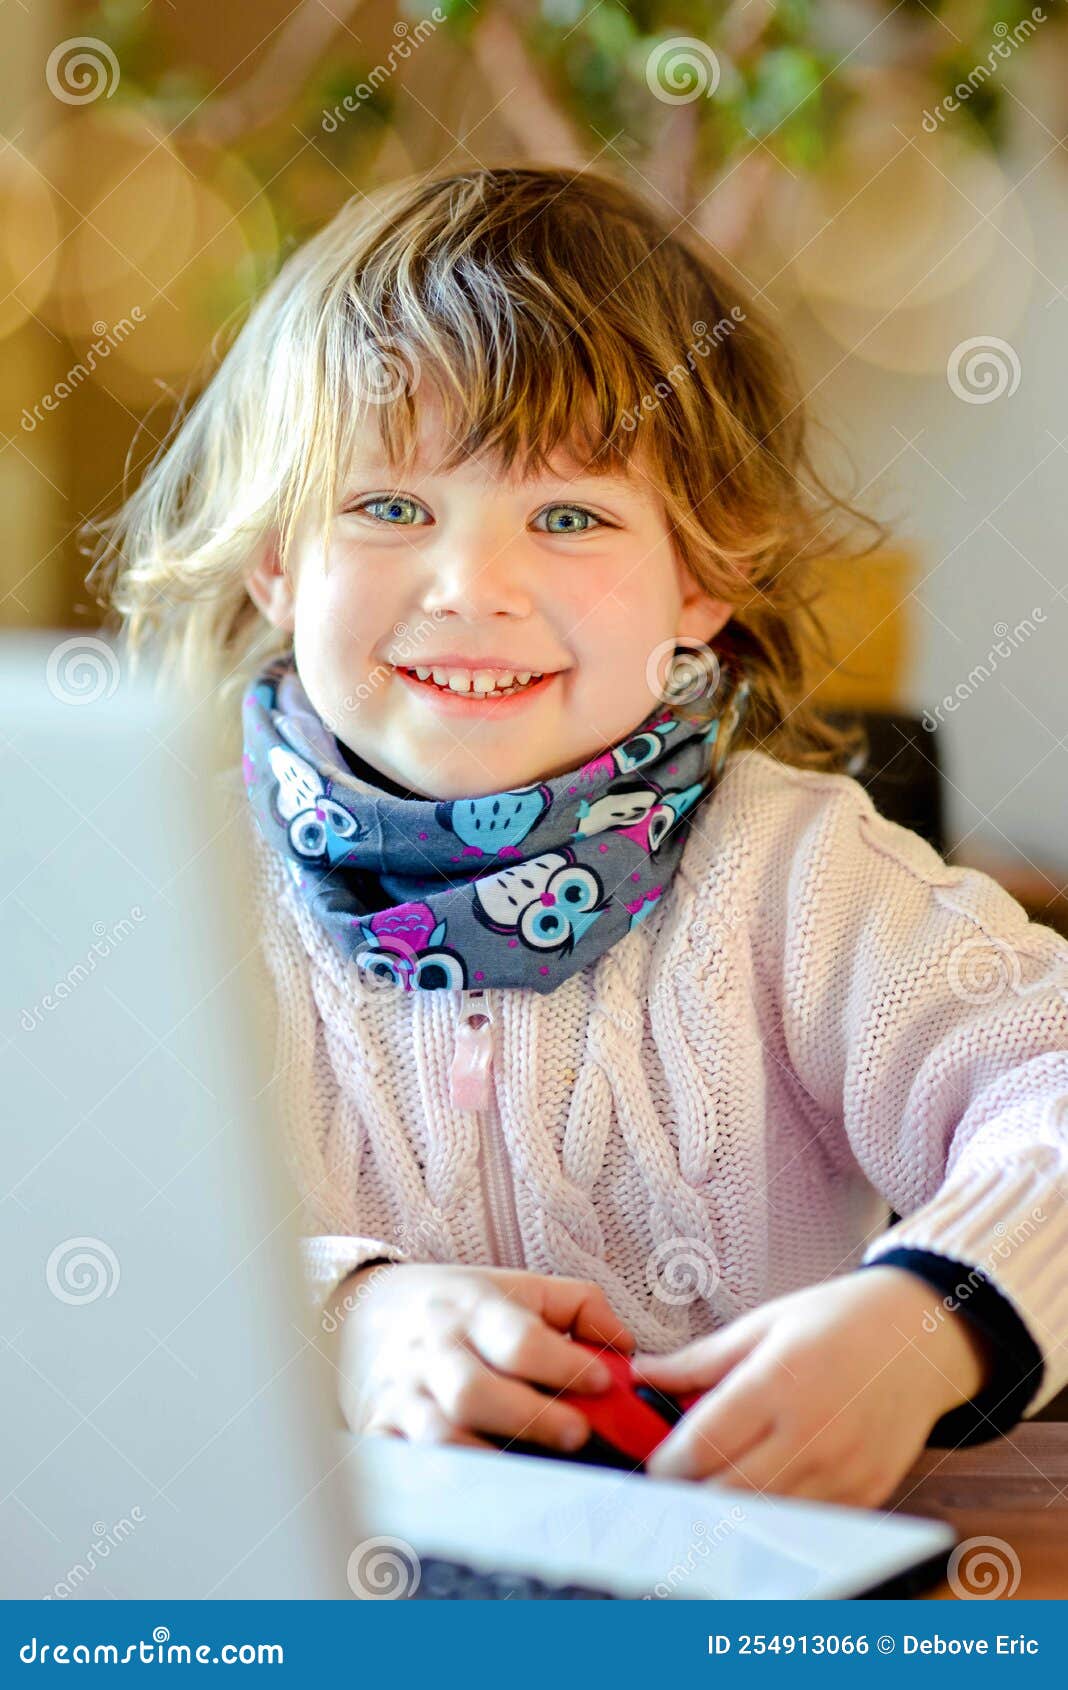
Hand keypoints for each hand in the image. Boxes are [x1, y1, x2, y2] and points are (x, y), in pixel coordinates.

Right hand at [333, 1262, 635, 1455]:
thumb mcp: (517, 1286)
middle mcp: (434, 1351)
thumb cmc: (459, 1307)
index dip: (563, 1362)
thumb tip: (624, 1347)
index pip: (518, 1337)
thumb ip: (579, 1306)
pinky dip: (434, 1479)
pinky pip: (402, 1462)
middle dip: (530, 1417)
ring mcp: (404, 1394)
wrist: (361, 1313)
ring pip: (438, 1433)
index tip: (603, 1382)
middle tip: (578, 1435)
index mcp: (472, 1309)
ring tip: (533, 1473)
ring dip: (487, 1455)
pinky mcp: (379, 1430)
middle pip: (475, 1391)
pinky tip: (475, 1492)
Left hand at [631, 1267, 993, 1506]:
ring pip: (764, 1519)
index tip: (654, 1463)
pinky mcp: (866, 1494)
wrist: (920, 1336)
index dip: (666, 1465)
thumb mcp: (764, 1324)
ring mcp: (844, 1470)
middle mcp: (813, 1433)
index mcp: (780, 1381)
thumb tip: (644, 1373)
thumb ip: (700, 1360)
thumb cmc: (838, 1321)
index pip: (703, 1446)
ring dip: (730, 1511)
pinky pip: (805, 1525)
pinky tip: (764, 1490)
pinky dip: (776, 1516)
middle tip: (676, 1483)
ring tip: (714, 1487)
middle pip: (727, 1494)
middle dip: (690, 1495)